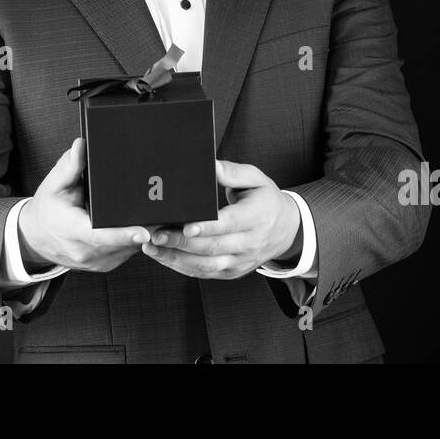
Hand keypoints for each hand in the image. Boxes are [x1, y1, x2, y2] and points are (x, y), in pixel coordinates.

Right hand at [17, 137, 150, 272]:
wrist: (37, 236)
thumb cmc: (48, 207)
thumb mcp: (55, 184)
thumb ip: (69, 166)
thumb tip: (81, 145)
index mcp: (70, 230)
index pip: (99, 236)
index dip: (123, 234)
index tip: (143, 232)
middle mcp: (84, 251)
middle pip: (120, 242)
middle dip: (143, 228)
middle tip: (162, 211)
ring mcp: (95, 262)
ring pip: (128, 249)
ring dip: (142, 234)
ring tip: (155, 214)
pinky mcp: (104, 265)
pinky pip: (126, 253)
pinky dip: (134, 240)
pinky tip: (141, 224)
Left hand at [142, 159, 300, 278]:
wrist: (287, 229)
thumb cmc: (266, 200)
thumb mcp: (257, 179)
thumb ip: (233, 172)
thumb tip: (211, 166)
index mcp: (256, 217)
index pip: (229, 224)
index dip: (206, 227)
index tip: (185, 225)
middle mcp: (250, 243)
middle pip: (213, 247)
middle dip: (181, 242)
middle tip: (156, 233)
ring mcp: (241, 260)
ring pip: (206, 265)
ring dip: (177, 257)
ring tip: (152, 246)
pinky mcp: (232, 272)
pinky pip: (205, 273)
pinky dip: (182, 266)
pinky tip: (163, 256)